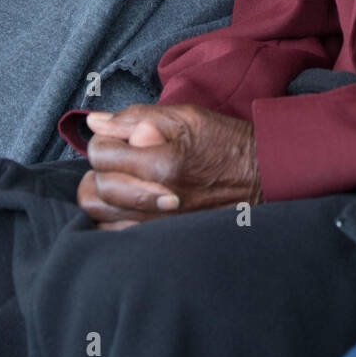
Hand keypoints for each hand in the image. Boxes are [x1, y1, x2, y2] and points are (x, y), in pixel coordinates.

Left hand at [77, 104, 261, 228]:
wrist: (263, 177)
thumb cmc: (226, 143)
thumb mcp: (186, 117)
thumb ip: (137, 118)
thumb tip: (96, 121)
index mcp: (162, 164)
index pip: (99, 153)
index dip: (104, 140)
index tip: (120, 137)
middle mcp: (155, 200)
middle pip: (92, 190)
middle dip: (99, 169)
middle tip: (120, 158)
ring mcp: (157, 225)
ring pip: (97, 216)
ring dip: (102, 194)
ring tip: (121, 180)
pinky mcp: (161, 239)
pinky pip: (114, 234)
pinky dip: (111, 217)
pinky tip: (127, 202)